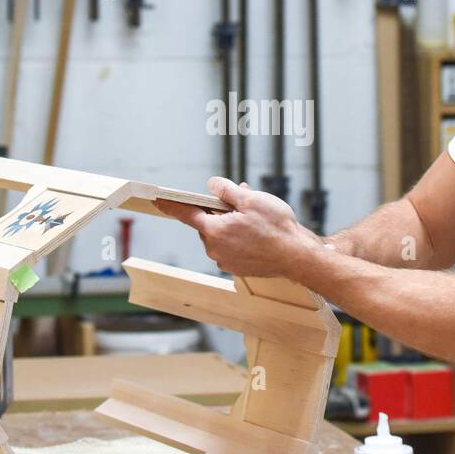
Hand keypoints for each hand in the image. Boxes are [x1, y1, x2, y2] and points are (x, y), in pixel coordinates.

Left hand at [155, 177, 319, 279]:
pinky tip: (257, 232)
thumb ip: (226, 191)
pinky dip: (239, 238)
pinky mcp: (237, 268)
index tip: (157, 200)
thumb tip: (211, 185)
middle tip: (241, 202)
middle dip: (219, 211)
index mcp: (214, 231)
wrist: (297, 256)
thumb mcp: (251, 199)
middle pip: (208, 224)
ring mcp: (226, 261)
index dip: (171, 205)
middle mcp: (215, 249)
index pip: (186, 214)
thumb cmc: (276, 227)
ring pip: (221, 235)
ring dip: (231, 224)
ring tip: (254, 218)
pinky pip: (231, 247)